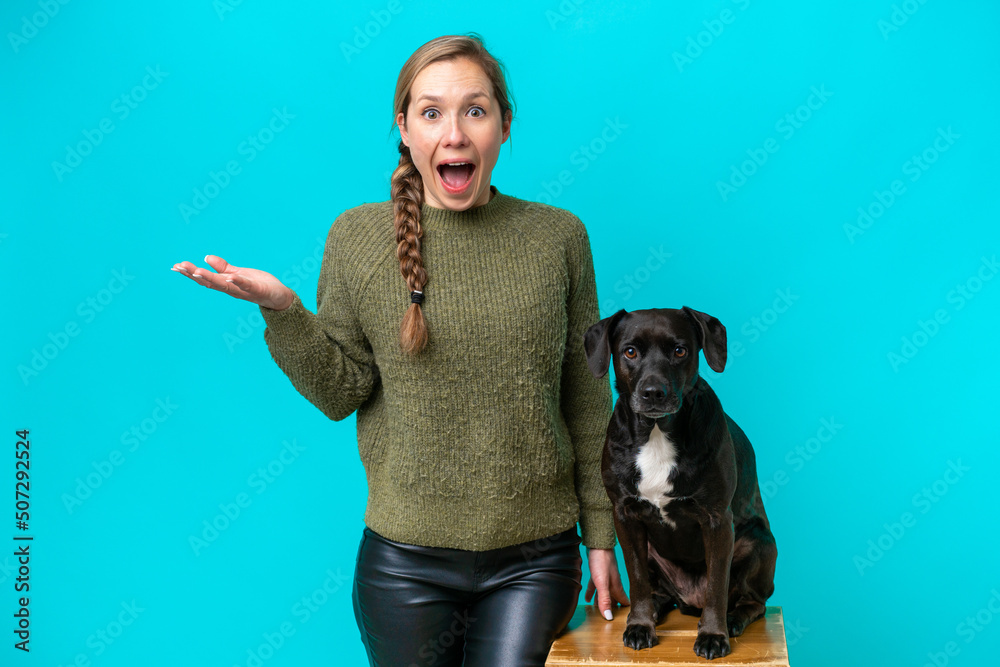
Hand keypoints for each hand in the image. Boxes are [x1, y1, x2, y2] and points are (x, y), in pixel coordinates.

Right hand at [171, 255, 293, 310]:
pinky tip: (230, 277)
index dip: (190, 273)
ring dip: (211, 278)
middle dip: (194, 274)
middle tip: (180, 267)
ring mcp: (244, 291)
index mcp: (227, 284)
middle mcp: (232, 289)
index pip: (206, 279)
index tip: (175, 266)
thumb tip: (206, 257)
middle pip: (211, 282)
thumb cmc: (259, 285)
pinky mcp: (258, 290)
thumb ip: (224, 268)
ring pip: (225, 285)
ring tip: (197, 271)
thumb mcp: (239, 273)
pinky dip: (238, 282)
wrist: (279, 296)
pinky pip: (247, 286)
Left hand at [584, 547, 628, 620]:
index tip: (623, 622)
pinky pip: (595, 587)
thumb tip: (608, 617)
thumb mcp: (602, 583)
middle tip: (609, 620)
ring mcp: (605, 579)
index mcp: (616, 587)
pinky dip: (592, 594)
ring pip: (605, 594)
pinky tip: (587, 599)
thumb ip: (605, 600)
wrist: (597, 544)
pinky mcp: (597, 574)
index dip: (625, 612)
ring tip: (598, 613)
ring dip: (602, 603)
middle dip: (612, 609)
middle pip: (614, 600)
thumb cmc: (602, 562)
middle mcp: (612, 584)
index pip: (624, 602)